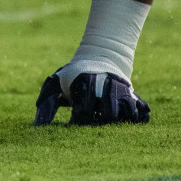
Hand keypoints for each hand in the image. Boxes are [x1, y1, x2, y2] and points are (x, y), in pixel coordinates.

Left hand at [34, 70, 150, 125]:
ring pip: (127, 114)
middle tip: (93, 123)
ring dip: (118, 122)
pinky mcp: (135, 95)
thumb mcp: (56, 82)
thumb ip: (47, 101)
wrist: (101, 55)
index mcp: (85, 85)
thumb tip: (38, 125)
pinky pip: (142, 112)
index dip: (79, 123)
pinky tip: (128, 121)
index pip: (83, 113)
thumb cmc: (74, 74)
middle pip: (108, 116)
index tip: (76, 123)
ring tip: (107, 120)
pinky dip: (137, 119)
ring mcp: (122, 91)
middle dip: (100, 124)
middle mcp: (106, 88)